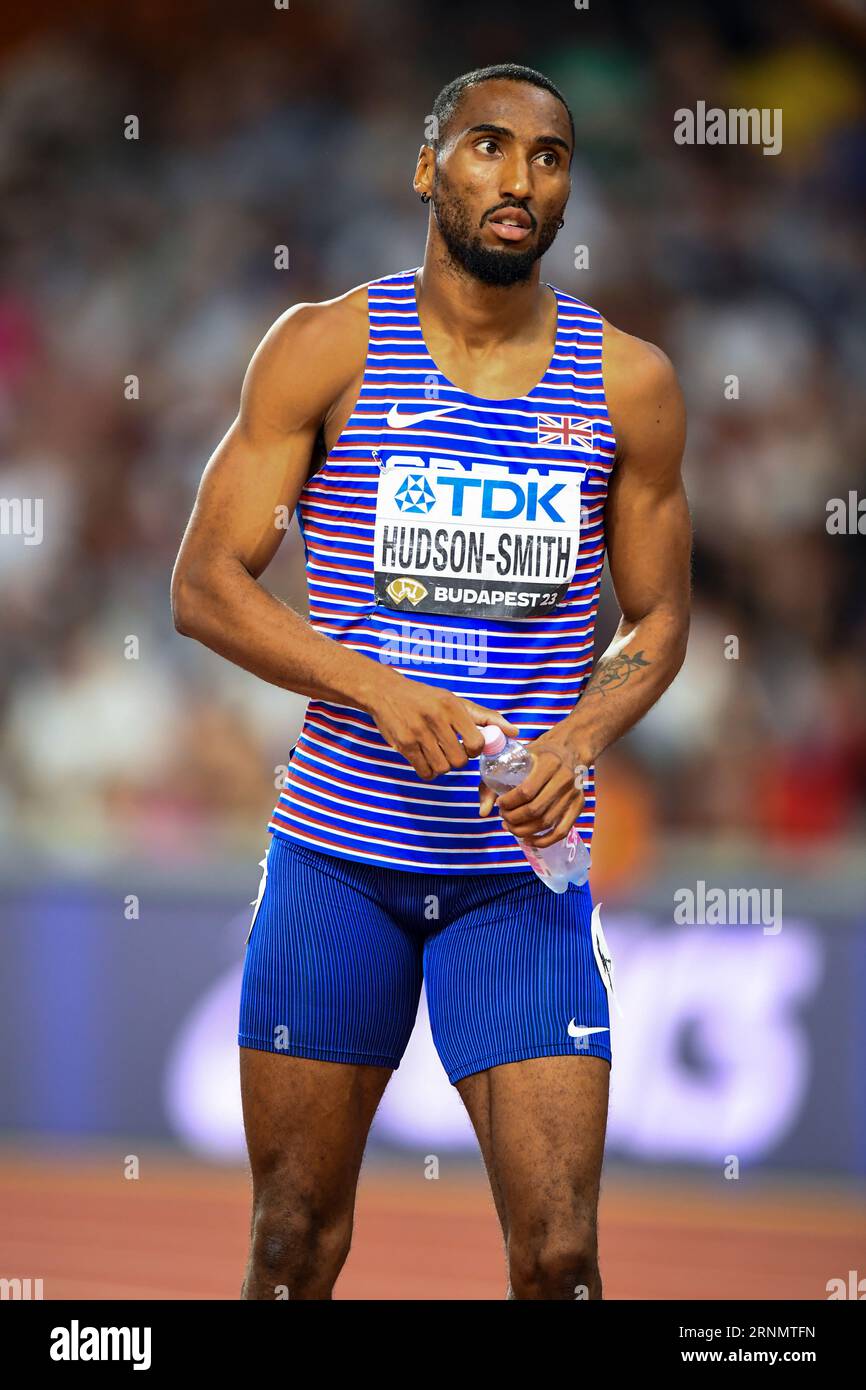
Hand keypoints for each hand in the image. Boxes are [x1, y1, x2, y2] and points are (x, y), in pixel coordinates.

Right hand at [367, 669, 518, 779]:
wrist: (385, 691)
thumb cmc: (426, 698)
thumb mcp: (456, 701)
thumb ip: (486, 718)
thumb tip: (515, 732)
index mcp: (452, 706)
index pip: (477, 742)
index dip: (474, 750)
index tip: (467, 745)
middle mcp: (436, 718)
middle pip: (459, 760)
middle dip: (458, 760)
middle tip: (450, 750)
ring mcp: (418, 733)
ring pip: (442, 768)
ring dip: (442, 766)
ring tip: (437, 753)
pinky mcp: (404, 745)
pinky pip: (424, 772)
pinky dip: (428, 771)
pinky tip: (425, 759)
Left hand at [484, 726, 588, 848]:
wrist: (569, 748)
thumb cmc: (538, 754)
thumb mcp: (516, 758)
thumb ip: (494, 781)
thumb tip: (484, 812)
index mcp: (549, 763)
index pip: (526, 791)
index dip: (509, 803)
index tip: (500, 803)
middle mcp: (564, 778)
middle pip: (535, 809)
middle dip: (514, 819)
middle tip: (504, 817)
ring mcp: (574, 793)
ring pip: (547, 822)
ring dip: (525, 830)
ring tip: (512, 827)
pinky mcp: (579, 805)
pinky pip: (562, 831)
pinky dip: (544, 840)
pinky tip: (529, 840)